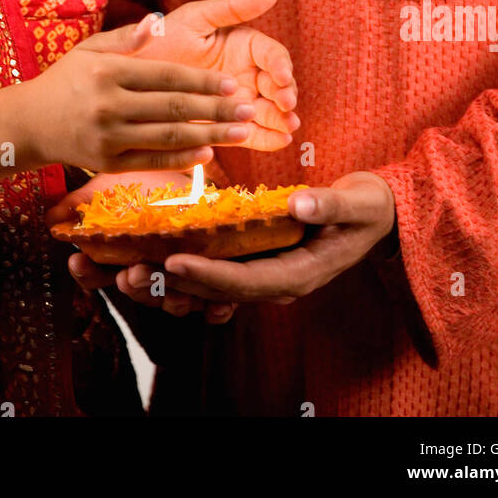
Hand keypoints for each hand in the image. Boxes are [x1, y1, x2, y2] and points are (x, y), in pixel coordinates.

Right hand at [22, 32, 255, 172]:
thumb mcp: (90, 50)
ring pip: (168, 137)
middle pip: (173, 108)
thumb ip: (126, 38)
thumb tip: (159, 21)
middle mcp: (108, 105)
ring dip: (209, 136)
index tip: (234, 83)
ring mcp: (107, 137)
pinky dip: (182, 159)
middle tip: (249, 109)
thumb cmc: (66, 80)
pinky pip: (152, 161)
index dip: (203, 81)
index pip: (167, 76)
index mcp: (108, 72)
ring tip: (241, 134)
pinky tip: (208, 154)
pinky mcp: (106, 163)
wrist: (29, 123)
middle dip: (216, 109)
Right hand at [46, 172, 238, 323]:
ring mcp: (188, 279)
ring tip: (172, 287)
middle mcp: (155, 271)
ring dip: (170, 299)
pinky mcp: (224, 280)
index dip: (88, 273)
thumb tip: (50, 218)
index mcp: (128, 254)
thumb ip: (86, 202)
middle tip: (129, 273)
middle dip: (133, 286)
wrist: (206, 175)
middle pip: (139, 291)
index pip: (100, 274)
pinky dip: (218, 310)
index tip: (77, 260)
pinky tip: (220, 307)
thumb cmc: (156, 181)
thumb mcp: (118, 184)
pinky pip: (220, 304)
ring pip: (176, 302)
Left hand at [127, 0, 298, 150]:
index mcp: (242, 45)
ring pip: (267, 110)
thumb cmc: (162, 36)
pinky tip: (279, 140)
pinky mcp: (224, 123)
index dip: (281, 65)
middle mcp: (245, 72)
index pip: (271, 54)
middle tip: (287, 106)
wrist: (128, 75)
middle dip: (285, 95)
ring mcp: (236, 100)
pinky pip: (249, 132)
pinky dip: (267, 138)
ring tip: (288, 128)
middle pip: (276, 85)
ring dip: (281, 118)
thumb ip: (233, 7)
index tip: (282, 76)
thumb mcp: (196, 18)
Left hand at [152, 172, 396, 305]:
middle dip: (173, 286)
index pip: (246, 281)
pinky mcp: (251, 262)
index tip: (173, 261)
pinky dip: (177, 271)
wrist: (374, 217)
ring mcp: (261, 274)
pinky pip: (209, 275)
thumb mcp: (356, 204)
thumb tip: (300, 205)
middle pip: (216, 293)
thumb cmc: (366, 209)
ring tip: (123, 273)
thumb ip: (330, 207)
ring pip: (206, 290)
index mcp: (298, 274)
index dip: (209, 274)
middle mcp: (274, 282)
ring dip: (166, 285)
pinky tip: (143, 261)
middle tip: (130, 274)